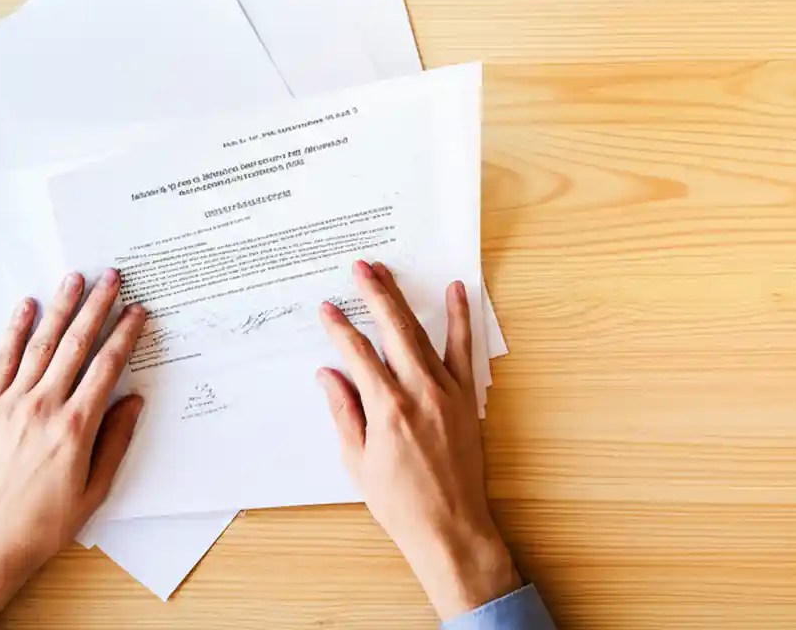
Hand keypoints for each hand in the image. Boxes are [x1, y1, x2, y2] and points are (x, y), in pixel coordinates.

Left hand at [0, 269, 145, 626]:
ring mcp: (11, 404)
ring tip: (75, 278)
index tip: (138, 311)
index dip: (125, 334)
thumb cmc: (45, 523)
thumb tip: (133, 400)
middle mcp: (43, 407)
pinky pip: (2, 360)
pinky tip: (26, 306)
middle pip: (76, 345)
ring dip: (60, 308)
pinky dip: (15, 330)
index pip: (106, 367)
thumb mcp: (95, 490)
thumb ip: (115, 440)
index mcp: (75, 428)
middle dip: (97, 306)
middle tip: (112, 277)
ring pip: (41, 344)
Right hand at [318, 261, 519, 619]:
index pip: (357, 353)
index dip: (340, 328)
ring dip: (405, 300)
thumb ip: (344, 411)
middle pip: (393, 330)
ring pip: (424, 333)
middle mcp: (419, 391)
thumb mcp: (357, 460)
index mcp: (387, 407)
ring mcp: (447, 392)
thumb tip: (329, 375)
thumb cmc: (400, 502)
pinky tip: (457, 292)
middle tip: (361, 268)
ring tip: (389, 273)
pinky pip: (464, 350)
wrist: (450, 527)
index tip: (328, 309)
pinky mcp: (467, 398)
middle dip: (375, 295)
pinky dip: (461, 319)